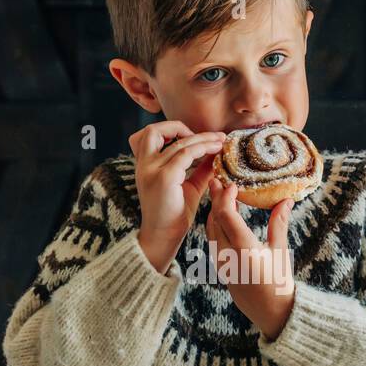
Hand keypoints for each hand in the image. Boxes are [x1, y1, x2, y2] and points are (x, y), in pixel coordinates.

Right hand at [131, 121, 225, 273]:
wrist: (163, 238)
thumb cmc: (174, 215)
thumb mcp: (188, 186)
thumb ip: (199, 169)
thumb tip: (215, 153)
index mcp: (145, 165)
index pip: (151, 135)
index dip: (173, 130)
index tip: (197, 137)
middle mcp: (144, 165)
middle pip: (154, 130)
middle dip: (180, 127)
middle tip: (206, 136)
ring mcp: (151, 170)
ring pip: (179, 142)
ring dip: (203, 139)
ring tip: (221, 141)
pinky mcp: (164, 178)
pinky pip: (186, 154)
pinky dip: (203, 148)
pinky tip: (216, 152)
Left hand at [205, 178, 296, 340]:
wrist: (269, 311)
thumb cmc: (279, 282)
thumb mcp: (280, 250)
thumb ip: (279, 223)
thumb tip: (286, 199)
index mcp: (243, 248)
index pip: (226, 215)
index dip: (226, 196)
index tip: (232, 183)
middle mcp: (227, 254)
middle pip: (214, 219)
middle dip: (216, 198)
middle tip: (220, 180)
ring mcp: (220, 261)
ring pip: (210, 228)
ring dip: (214, 210)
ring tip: (220, 194)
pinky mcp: (219, 266)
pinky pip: (212, 239)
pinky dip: (215, 223)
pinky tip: (224, 216)